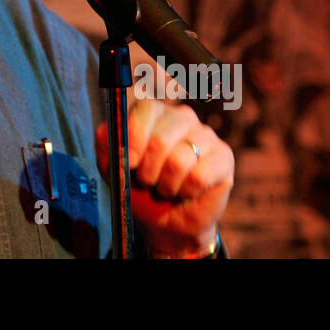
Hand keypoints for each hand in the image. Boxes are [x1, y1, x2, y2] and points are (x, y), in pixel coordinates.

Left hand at [97, 100, 234, 255]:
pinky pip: (199, 176)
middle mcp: (182, 117)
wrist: (167, 221)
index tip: (131, 163)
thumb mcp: (114, 167)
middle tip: (149, 182)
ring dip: (167, 184)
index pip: (146, 108)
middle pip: (160, 138)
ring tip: (167, 188)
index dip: (135, 138)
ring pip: (179, 160)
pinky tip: (186, 192)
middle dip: (149, 170)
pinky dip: (186, 191)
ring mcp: (206, 134)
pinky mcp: (224, 156)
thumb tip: (108, 129)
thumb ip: (106, 143)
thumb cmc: (139, 190)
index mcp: (154, 113)